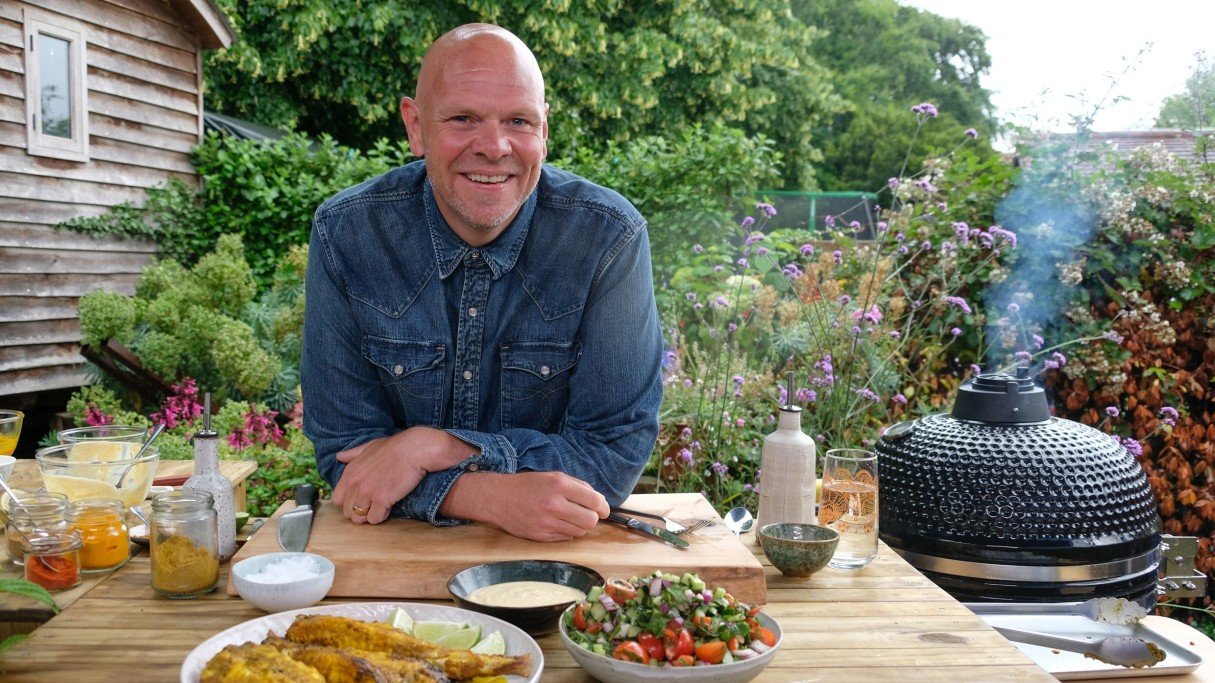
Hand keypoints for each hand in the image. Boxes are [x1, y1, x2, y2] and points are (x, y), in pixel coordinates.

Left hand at [333, 427, 474, 523]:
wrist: (414, 450)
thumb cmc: (395, 447)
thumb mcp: (370, 446)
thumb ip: (353, 454)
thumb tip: (339, 456)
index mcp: (350, 472)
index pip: (337, 499)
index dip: (348, 502)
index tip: (360, 499)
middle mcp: (355, 484)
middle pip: (347, 512)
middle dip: (358, 511)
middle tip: (372, 505)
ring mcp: (367, 493)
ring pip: (358, 518)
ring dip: (369, 515)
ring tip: (380, 507)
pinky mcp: (381, 500)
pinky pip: (374, 519)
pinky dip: (381, 516)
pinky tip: (389, 507)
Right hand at [441, 471, 608, 541]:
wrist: (498, 498)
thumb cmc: (528, 486)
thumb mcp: (553, 477)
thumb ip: (578, 486)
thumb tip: (599, 501)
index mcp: (560, 485)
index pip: (595, 501)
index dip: (604, 508)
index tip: (603, 510)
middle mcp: (554, 505)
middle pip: (590, 521)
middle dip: (592, 518)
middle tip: (587, 514)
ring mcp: (547, 523)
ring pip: (579, 532)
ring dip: (578, 526)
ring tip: (567, 517)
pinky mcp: (540, 537)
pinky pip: (565, 538)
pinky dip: (566, 532)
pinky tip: (556, 523)